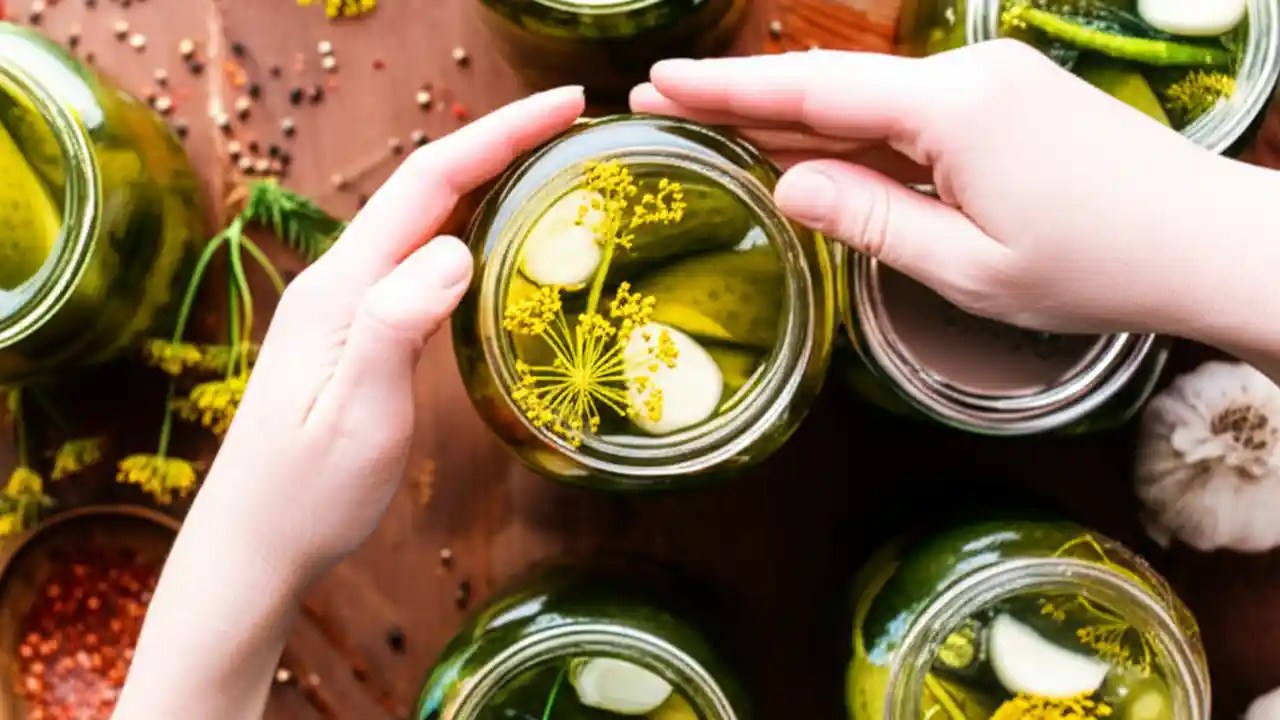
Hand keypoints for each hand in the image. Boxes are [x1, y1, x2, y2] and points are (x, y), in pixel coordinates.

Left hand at [115, 87, 585, 719]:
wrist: (255, 545)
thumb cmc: (308, 495)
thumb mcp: (358, 416)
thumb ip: (395, 327)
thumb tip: (455, 248)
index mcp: (343, 289)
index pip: (428, 185)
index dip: (497, 135)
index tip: (565, 105)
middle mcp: (342, 281)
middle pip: (427, 189)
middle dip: (500, 143)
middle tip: (576, 127)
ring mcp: (348, 306)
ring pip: (424, 222)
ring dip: (486, 182)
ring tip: (554, 168)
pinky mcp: (359, 332)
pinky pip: (419, 262)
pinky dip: (469, 233)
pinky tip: (502, 244)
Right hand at [630, 41, 1279, 338]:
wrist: (1212, 244)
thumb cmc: (1096, 268)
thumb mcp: (966, 267)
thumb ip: (869, 220)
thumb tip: (785, 183)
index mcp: (951, 109)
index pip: (812, 92)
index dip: (728, 90)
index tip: (660, 81)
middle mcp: (967, 76)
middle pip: (834, 86)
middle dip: (748, 100)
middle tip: (666, 107)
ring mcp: (993, 82)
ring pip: (872, 100)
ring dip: (800, 120)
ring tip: (722, 134)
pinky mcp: (1012, 101)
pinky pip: (912, 112)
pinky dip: (856, 134)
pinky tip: (817, 154)